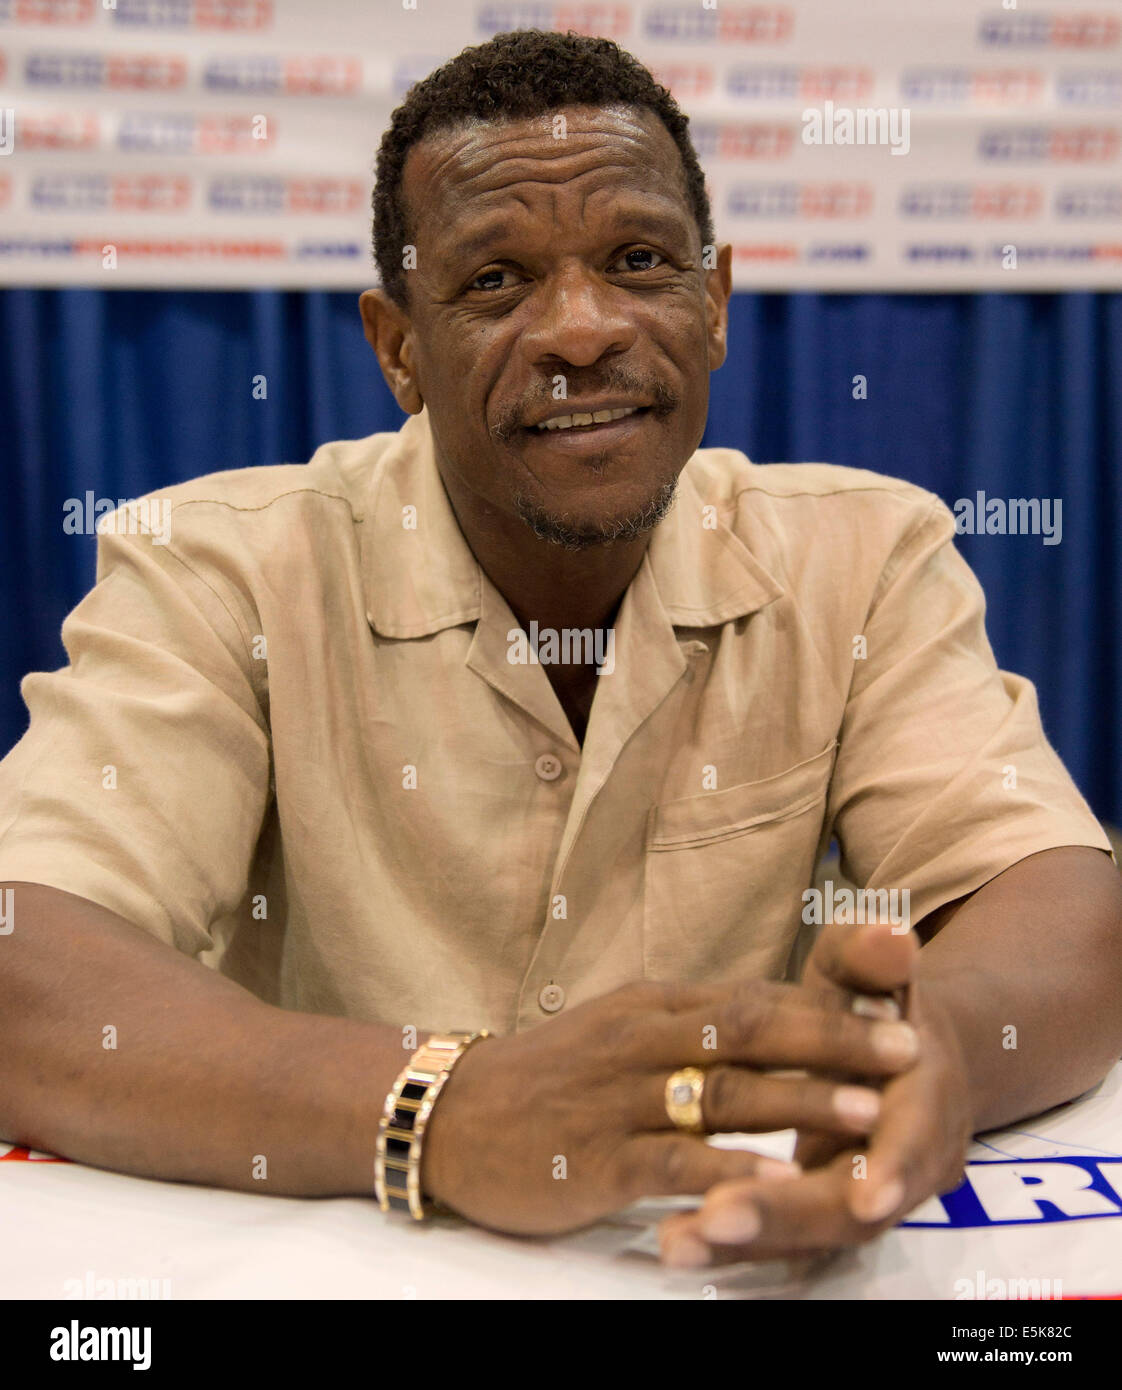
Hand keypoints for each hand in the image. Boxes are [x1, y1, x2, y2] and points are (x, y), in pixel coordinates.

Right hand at [421, 974, 919, 1235]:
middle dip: (832, 1039)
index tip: (891, 1008)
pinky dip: (728, 1168)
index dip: (825, 1006)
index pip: (750, 996)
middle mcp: (641, 1039)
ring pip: (722, 1091)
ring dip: (799, 1100)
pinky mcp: (597, 1158)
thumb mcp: (617, 1030)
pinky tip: (777, 1180)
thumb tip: (766, 1021)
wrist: (449, 1115)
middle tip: (906, 1050)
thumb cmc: (546, 1077)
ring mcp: (619, 1098)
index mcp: (652, 1006)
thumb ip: (686, 1027)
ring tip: (867, 1111)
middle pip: (749, 1028)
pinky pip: (673, 1160)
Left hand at [656, 921, 972, 1264]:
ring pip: (812, 1237)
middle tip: (717, 1215)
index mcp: (926, 1102)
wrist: (897, 1055)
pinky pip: (782, 1242)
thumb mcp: (869, 972)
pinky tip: (675, 1242)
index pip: (914, 1141)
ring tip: (677, 1242)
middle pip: (853, 1208)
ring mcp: (864, 1202)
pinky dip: (734, 1246)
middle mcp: (904, 1168)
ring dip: (749, 1242)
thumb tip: (891, 934)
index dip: (892, 1167)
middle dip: (789, 1215)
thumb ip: (871, 956)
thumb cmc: (874, 1004)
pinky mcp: (822, 1218)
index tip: (860, 1195)